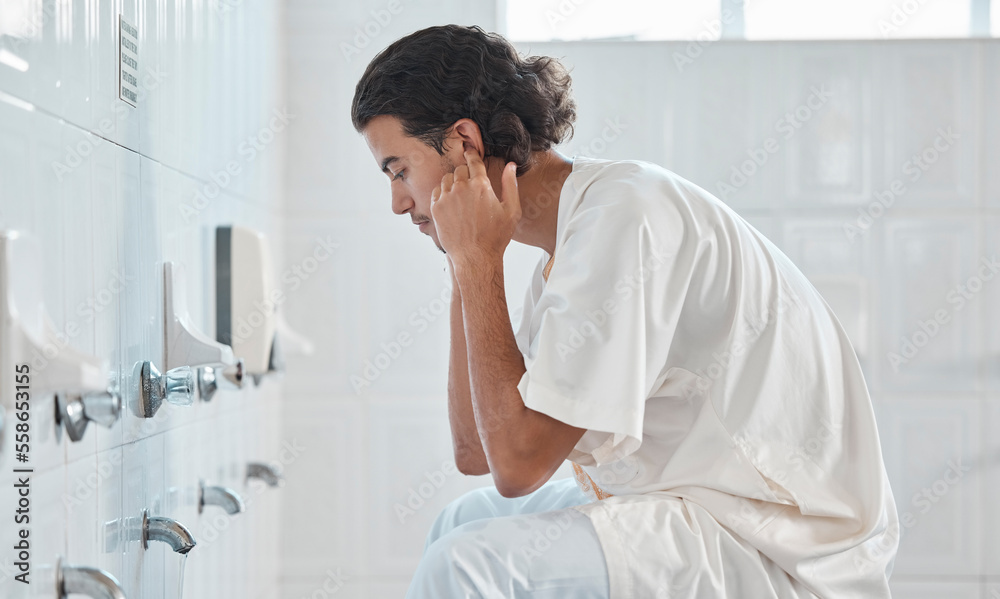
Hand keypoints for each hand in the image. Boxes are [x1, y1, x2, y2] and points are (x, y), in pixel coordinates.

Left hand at [430, 149, 520, 264]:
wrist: (475, 257)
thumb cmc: (495, 237)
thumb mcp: (511, 211)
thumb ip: (510, 185)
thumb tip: (511, 165)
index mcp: (481, 185)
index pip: (474, 160)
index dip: (471, 154)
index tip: (469, 151)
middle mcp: (461, 187)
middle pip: (460, 169)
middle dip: (465, 173)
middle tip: (470, 184)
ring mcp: (447, 197)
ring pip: (447, 178)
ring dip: (453, 182)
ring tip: (460, 194)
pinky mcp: (436, 208)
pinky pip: (437, 191)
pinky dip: (443, 192)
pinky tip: (450, 201)